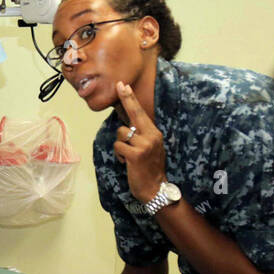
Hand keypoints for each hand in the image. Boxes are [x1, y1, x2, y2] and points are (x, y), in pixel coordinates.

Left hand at [112, 81, 166, 204]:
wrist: (155, 188)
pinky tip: (127, 163)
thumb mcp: (150, 148)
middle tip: (119, 85)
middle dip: (126, 99)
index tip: (123, 85)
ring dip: (120, 145)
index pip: (141, 113)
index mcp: (154, 133)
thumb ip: (141, 135)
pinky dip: (119, 155)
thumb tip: (126, 124)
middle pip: (134, 114)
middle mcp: (151, 136)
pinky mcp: (136, 154)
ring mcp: (144, 144)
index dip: (131, 98)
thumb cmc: (149, 168)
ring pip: (120, 133)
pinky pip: (118, 146)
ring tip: (129, 156)